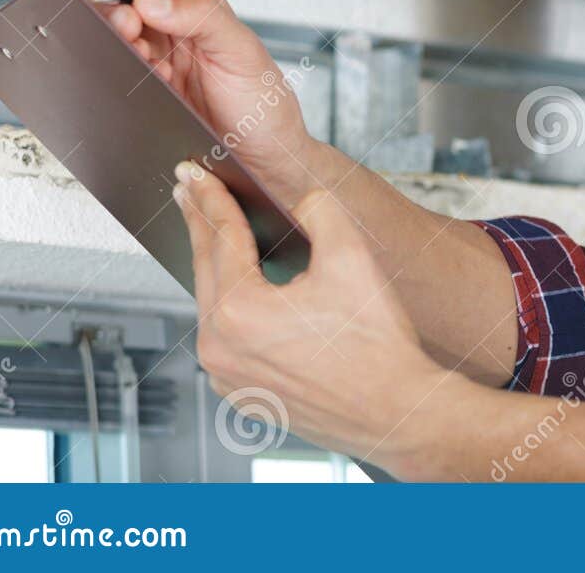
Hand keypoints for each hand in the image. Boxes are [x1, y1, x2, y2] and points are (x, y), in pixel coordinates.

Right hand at [91, 0, 318, 198]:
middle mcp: (173, 31)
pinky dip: (115, 72)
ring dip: (113, 40)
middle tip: (127, 28)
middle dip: (114, 7)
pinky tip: (141, 83)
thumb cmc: (264, 107)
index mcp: (199, 9)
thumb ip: (202, 16)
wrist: (263, 165)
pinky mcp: (143, 94)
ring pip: (112, 36)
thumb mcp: (242, 53)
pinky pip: (113, 73)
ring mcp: (155, 63)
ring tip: (139, 58)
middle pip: (121, 1)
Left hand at [174, 160, 473, 475]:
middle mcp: (219, 349)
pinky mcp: (242, 394)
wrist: (395, 411)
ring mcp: (227, 377)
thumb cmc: (377, 346)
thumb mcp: (351, 258)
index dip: (211, 198)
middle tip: (189, 190)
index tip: (195, 173)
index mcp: (237, 313)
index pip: (220, 237)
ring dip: (213, 266)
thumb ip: (320, 210)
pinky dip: (228, 309)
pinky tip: (239, 291)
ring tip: (212, 234)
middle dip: (199, 224)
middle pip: (205, 270)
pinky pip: (225, 340)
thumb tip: (304, 195)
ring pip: (213, 306)